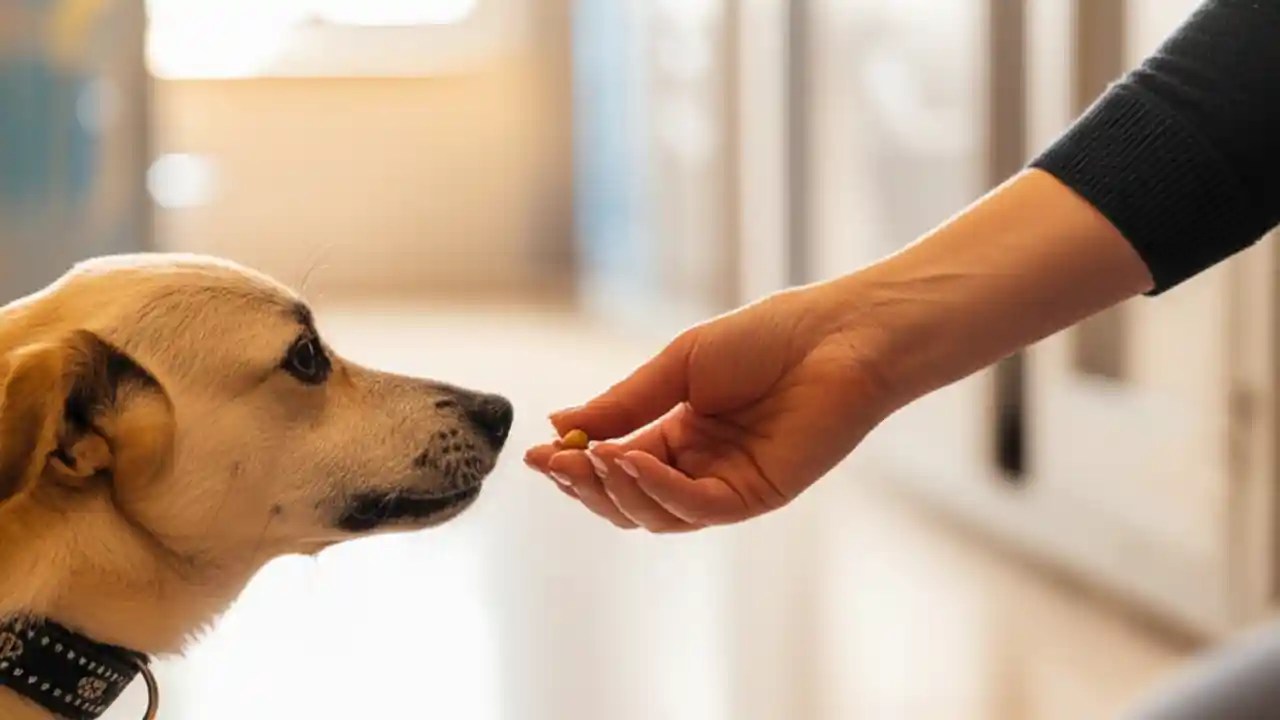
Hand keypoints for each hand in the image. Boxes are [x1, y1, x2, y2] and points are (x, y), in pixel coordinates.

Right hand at [524, 279, 896, 531]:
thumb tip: (560, 420)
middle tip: (554, 462)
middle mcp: (700, 466)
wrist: (837, 334)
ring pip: (656, 513)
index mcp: (680, 434)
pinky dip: (658, 490)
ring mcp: (727, 484)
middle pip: (629, 498)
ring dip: (616, 491)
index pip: (616, 463)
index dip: (576, 462)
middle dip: (586, 484)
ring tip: (591, 459)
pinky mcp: (756, 495)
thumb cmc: (767, 338)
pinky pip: (696, 507)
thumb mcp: (678, 365)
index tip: (537, 451)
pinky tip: (631, 462)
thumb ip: (624, 401)